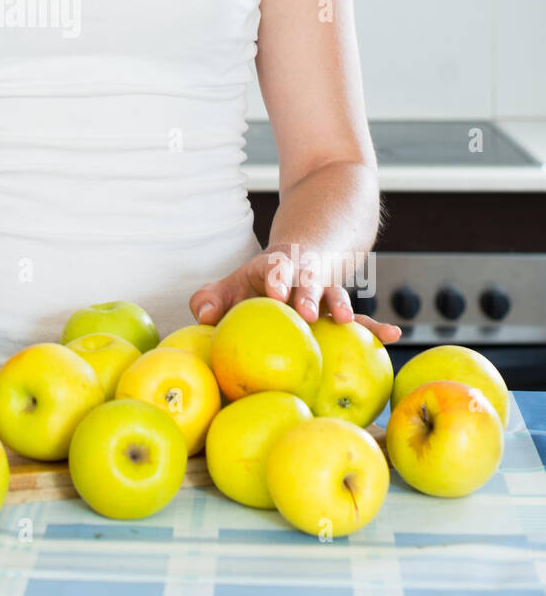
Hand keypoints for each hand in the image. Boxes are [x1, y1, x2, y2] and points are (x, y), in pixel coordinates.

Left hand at [188, 244, 400, 344]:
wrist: (296, 260)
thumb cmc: (256, 284)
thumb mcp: (233, 285)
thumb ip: (211, 298)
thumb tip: (202, 316)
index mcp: (274, 270)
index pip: (275, 269)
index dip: (276, 278)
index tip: (276, 292)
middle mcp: (302, 278)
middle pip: (306, 282)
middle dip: (307, 295)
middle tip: (307, 311)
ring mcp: (324, 293)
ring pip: (335, 295)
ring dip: (340, 305)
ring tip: (344, 318)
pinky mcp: (340, 310)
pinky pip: (361, 320)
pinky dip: (376, 327)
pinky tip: (393, 335)